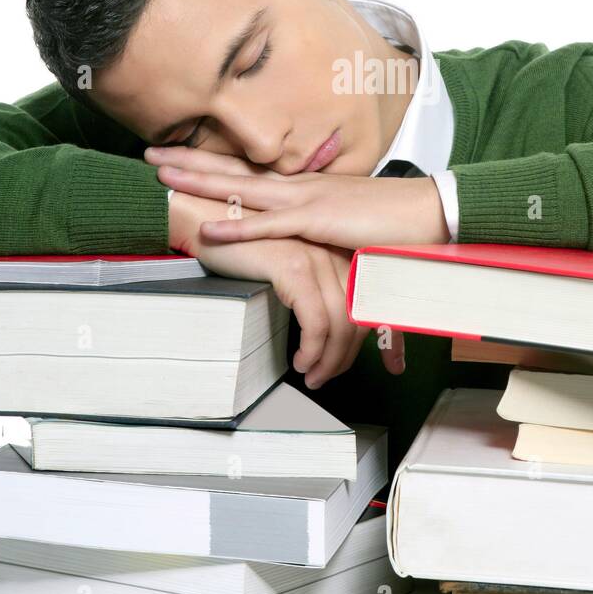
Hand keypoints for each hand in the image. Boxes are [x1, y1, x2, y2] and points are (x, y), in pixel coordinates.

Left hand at [154, 146, 450, 249]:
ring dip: (200, 179)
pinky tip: (209, 229)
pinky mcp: (320, 222)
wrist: (433, 215)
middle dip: (190, 159)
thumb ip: (321, 239)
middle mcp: (301, 186)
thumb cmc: (396, 227)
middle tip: (150, 152)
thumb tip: (306, 252)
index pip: (251, 170)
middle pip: (235, 167)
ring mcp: (308, 200)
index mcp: (307, 188)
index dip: (214, 162)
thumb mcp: (347, 231)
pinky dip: (238, 228)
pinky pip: (272, 226)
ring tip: (162, 174)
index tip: (181, 156)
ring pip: (242, 186)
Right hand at [167, 190, 403, 387]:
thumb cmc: (244, 244)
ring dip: (329, 359)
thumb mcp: (290, 266)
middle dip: (349, 355)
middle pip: (360, 315)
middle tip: (328, 376)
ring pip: (341, 322)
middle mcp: (336, 251)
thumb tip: (332, 330)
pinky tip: (301, 361)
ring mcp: (318, 257)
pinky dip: (313, 349)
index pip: (372, 299)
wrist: (206, 217)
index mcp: (340, 248)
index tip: (385, 364)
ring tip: (313, 376)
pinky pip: (316, 321)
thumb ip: (315, 289)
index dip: (384, 337)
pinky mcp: (295, 267)